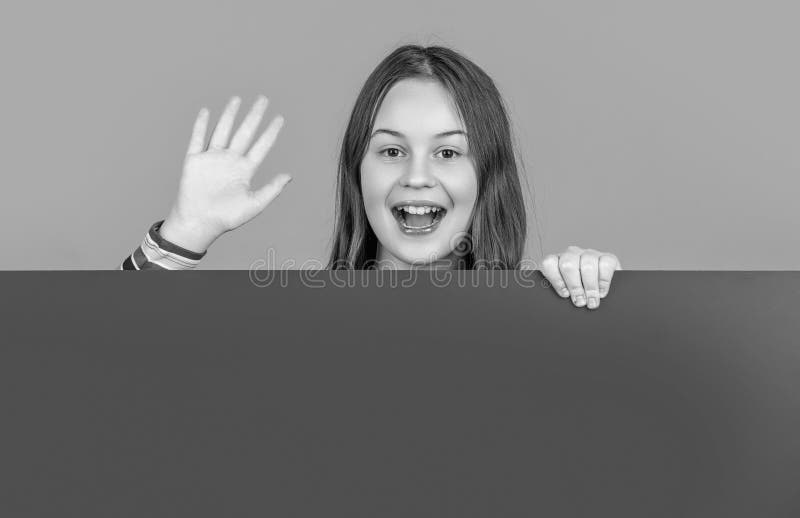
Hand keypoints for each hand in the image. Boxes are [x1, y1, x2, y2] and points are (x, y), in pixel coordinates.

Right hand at [160, 95, 291, 252]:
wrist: (199, 223)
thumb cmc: (226, 218)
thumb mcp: (254, 204)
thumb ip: (272, 189)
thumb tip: (289, 175)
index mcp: (245, 170)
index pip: (261, 146)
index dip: (271, 132)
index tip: (280, 118)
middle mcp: (230, 161)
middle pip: (244, 132)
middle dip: (254, 116)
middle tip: (263, 98)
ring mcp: (212, 159)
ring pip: (222, 131)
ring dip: (229, 115)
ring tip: (237, 99)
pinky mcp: (194, 161)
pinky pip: (197, 139)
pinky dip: (201, 125)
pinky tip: (206, 112)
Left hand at [540, 246, 621, 309]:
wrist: (602, 293)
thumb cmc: (579, 295)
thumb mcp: (566, 294)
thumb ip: (561, 293)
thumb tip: (560, 303)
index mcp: (556, 262)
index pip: (549, 263)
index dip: (556, 280)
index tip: (564, 295)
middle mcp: (571, 255)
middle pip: (568, 265)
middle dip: (574, 286)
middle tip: (580, 302)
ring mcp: (589, 254)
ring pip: (587, 265)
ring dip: (590, 287)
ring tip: (592, 301)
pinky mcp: (608, 257)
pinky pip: (605, 265)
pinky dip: (603, 281)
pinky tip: (602, 291)